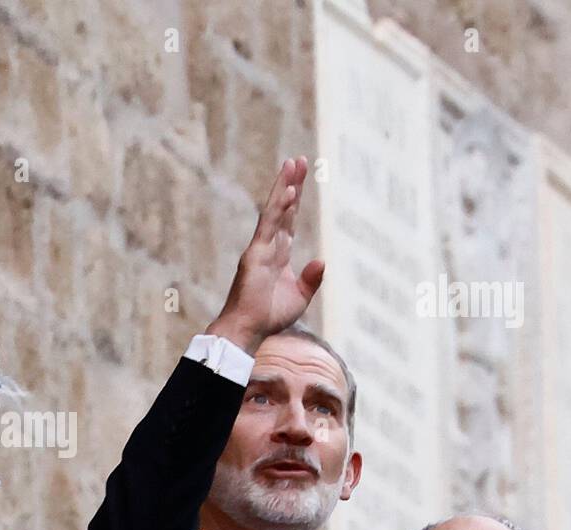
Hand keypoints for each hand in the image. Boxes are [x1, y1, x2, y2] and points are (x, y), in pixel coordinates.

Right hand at [206, 156, 324, 353]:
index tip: (301, 178)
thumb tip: (321, 260)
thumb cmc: (269, 316)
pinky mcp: (256, 254)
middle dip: (291, 184)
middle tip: (299, 159)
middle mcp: (269, 246)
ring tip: (293, 164)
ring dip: (284, 187)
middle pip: (282, 209)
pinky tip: (289, 192)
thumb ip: (311, 278)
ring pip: (274, 211)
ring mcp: (261, 248)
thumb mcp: (300, 296)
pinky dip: (279, 209)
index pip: (289, 221)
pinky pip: (269, 227)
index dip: (295, 200)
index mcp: (278, 254)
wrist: (249, 329)